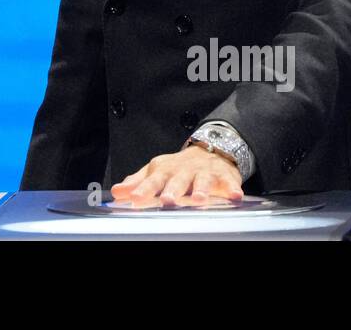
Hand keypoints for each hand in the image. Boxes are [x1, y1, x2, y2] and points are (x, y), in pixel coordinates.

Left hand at [110, 144, 245, 206]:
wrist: (210, 150)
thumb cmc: (179, 167)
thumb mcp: (157, 171)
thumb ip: (137, 182)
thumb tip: (116, 192)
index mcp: (165, 170)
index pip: (152, 180)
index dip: (143, 189)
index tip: (134, 198)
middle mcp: (184, 170)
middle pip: (177, 180)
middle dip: (172, 190)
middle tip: (167, 200)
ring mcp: (205, 173)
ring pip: (202, 181)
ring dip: (201, 190)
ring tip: (198, 199)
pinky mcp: (224, 177)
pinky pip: (229, 183)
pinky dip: (232, 189)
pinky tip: (234, 196)